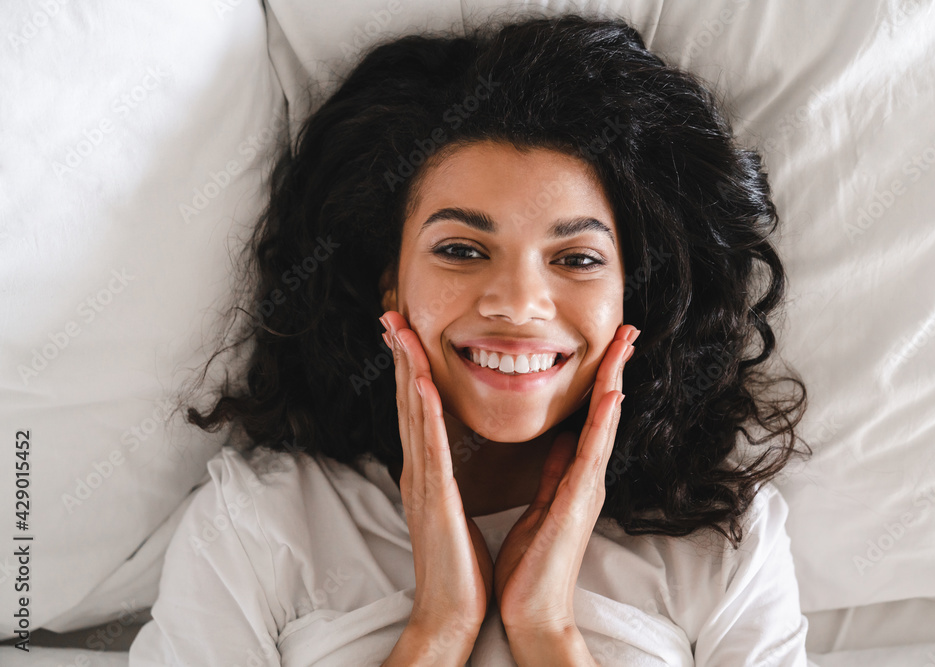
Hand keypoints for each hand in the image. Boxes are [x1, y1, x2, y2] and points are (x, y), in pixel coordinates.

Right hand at [380, 311, 493, 649]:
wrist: (450, 612)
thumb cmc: (457, 564)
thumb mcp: (456, 506)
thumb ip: (452, 473)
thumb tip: (452, 447)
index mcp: (427, 470)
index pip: (417, 408)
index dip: (408, 366)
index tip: (406, 331)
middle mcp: (418, 469)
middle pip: (405, 401)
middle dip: (398, 355)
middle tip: (391, 313)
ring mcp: (422, 482)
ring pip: (413, 414)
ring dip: (405, 369)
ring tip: (400, 330)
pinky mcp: (435, 499)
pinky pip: (430, 447)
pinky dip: (424, 412)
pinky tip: (421, 382)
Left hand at [492, 324, 638, 642]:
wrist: (529, 612)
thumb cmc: (530, 566)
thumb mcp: (541, 507)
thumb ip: (553, 473)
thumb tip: (560, 442)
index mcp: (573, 477)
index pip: (590, 417)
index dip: (600, 379)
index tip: (608, 345)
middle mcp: (586, 478)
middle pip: (606, 412)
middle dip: (615, 369)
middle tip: (628, 329)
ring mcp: (587, 489)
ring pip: (605, 423)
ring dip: (614, 381)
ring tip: (624, 345)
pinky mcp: (577, 503)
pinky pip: (592, 453)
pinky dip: (604, 422)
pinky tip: (612, 394)